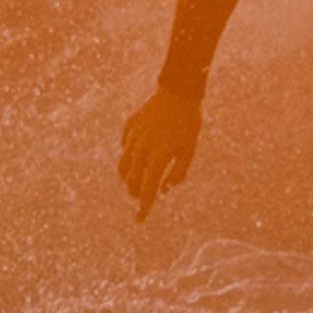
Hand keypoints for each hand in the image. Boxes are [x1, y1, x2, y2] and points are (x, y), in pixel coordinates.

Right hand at [119, 84, 201, 217]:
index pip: (148, 189)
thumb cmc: (188, 124)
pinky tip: (134, 156)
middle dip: (136, 193)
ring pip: (124, 164)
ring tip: (134, 183)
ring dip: (127, 178)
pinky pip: (125, 145)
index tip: (139, 220)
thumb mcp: (189, 151)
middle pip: (133, 180)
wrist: (178, 92)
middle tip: (141, 199)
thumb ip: (177, 173)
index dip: (144, 206)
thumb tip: (165, 189)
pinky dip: (128, 155)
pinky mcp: (130, 126)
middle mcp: (143, 148)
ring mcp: (134, 136)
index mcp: (159, 156)